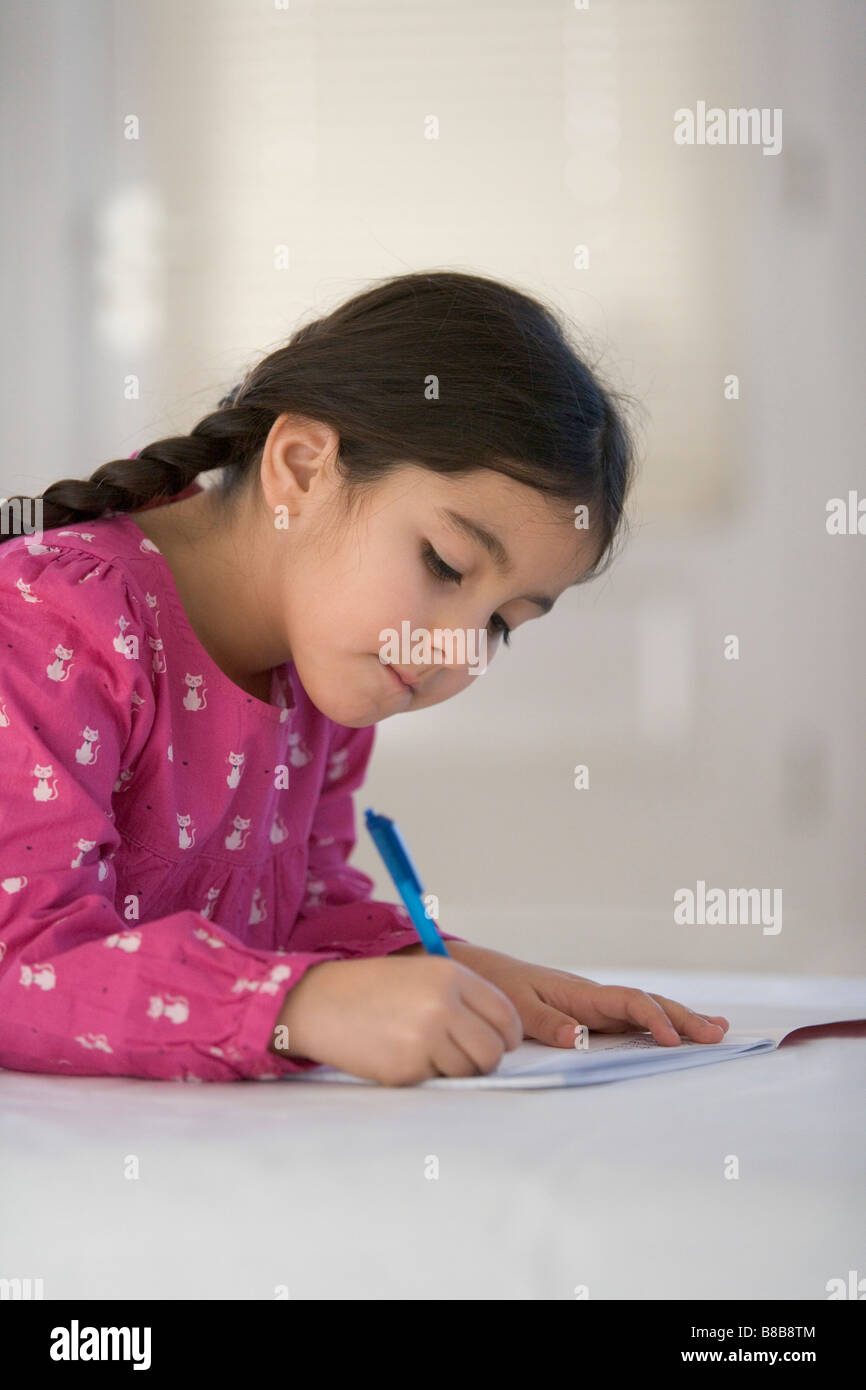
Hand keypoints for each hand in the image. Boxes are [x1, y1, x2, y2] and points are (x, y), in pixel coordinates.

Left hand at [444, 942, 729, 1048]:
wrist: (481, 972)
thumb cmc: (499, 986)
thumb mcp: (517, 1007)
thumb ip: (547, 1023)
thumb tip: (579, 1039)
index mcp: (581, 993)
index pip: (628, 1002)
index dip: (653, 1019)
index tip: (673, 1039)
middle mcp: (594, 997)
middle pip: (648, 1003)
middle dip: (684, 1018)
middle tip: (718, 1034)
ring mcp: (596, 1004)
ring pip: (646, 1009)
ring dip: (680, 1019)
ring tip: (717, 1029)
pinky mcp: (591, 1013)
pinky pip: (631, 1018)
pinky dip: (659, 1023)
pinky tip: (678, 1033)